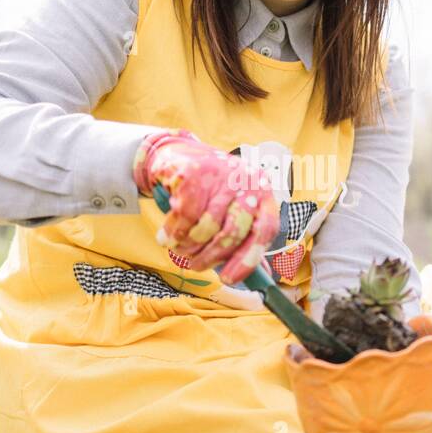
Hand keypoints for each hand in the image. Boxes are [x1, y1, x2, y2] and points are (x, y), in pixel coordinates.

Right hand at [132, 129, 280, 285]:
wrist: (177, 153)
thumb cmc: (210, 189)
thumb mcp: (233, 207)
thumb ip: (245, 238)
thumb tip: (261, 278)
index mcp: (261, 191)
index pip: (265, 229)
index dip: (249, 259)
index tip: (230, 279)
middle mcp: (245, 181)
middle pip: (233, 233)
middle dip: (211, 257)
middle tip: (195, 266)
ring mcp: (219, 176)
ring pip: (205, 229)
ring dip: (188, 247)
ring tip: (180, 248)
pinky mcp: (193, 175)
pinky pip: (184, 219)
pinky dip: (173, 234)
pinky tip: (166, 236)